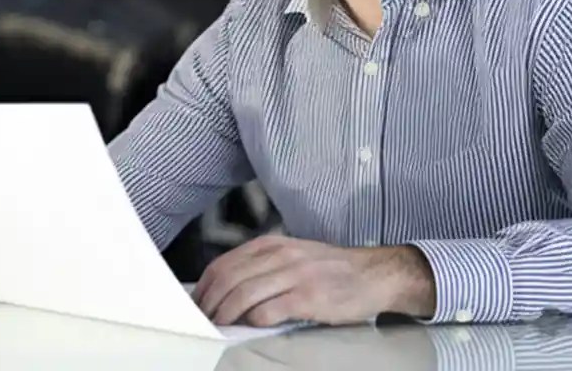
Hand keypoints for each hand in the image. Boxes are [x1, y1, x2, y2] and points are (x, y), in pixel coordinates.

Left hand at [193, 235, 435, 326]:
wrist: (374, 273)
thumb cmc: (331, 269)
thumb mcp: (292, 256)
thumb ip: (262, 267)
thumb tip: (227, 290)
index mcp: (272, 245)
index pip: (224, 264)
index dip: (205, 287)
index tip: (197, 304)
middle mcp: (280, 256)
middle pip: (229, 279)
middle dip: (210, 303)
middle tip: (203, 320)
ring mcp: (294, 276)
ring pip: (243, 295)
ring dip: (226, 314)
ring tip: (220, 326)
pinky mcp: (309, 298)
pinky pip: (269, 310)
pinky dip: (253, 321)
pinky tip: (251, 326)